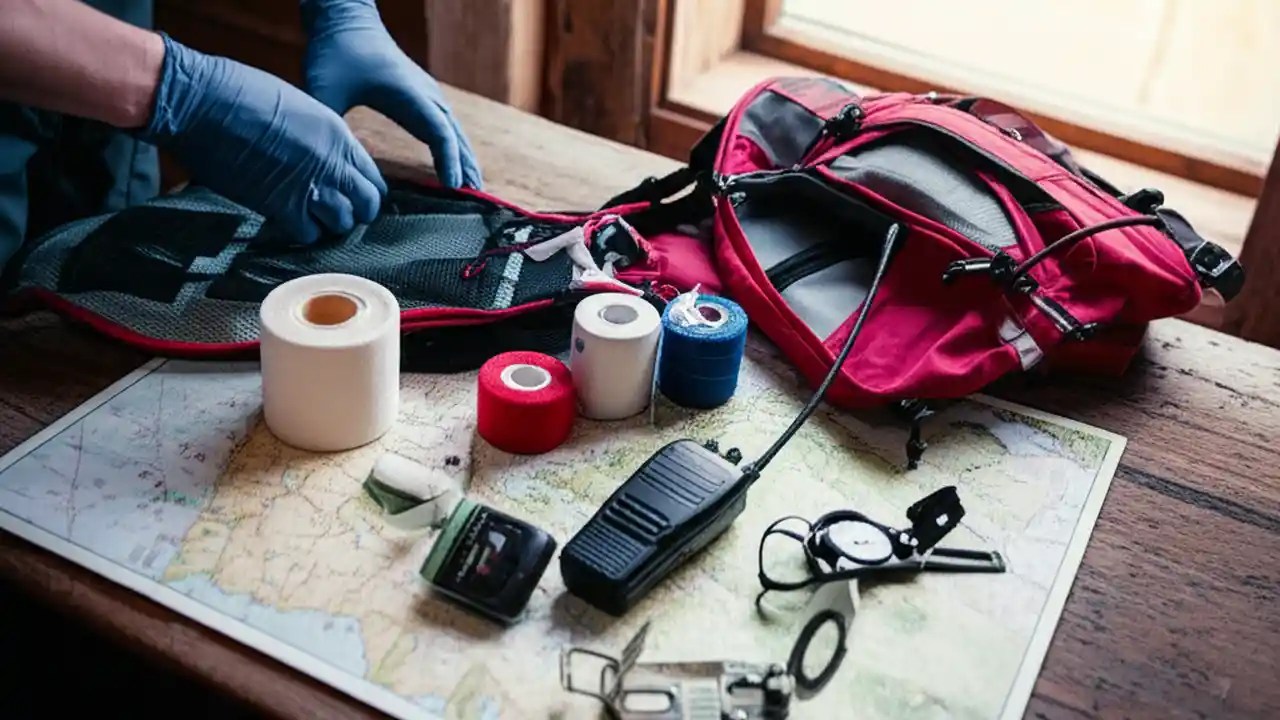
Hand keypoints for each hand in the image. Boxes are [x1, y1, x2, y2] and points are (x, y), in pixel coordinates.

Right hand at [136, 34, 385, 244]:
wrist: (199, 101)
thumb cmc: (238, 93)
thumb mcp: (297, 107)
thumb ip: (320, 137)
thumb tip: (323, 158)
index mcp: (338, 134)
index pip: (373, 178)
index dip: (364, 191)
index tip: (350, 195)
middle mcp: (331, 163)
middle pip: (366, 205)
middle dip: (355, 212)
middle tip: (335, 213)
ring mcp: (310, 186)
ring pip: (340, 223)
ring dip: (327, 223)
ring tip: (309, 215)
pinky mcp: (281, 205)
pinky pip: (307, 233)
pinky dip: (300, 231)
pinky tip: (287, 219)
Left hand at [300, 0, 482, 188]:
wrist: (346, 21)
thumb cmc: (335, 52)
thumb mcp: (323, 87)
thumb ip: (326, 122)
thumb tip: (327, 160)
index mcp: (407, 94)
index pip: (438, 132)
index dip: (448, 160)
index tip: (453, 187)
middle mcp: (424, 95)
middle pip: (455, 135)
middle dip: (466, 166)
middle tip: (476, 198)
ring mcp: (426, 95)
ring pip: (454, 132)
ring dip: (465, 159)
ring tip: (474, 189)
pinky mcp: (421, 98)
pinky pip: (445, 127)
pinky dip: (454, 149)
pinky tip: (456, 168)